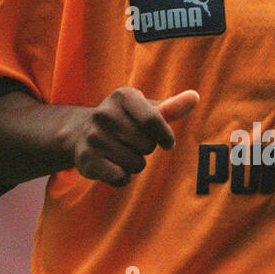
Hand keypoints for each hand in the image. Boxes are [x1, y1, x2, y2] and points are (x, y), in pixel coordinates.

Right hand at [71, 86, 198, 185]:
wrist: (80, 132)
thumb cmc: (125, 121)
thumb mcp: (146, 110)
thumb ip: (172, 107)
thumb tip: (195, 97)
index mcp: (122, 96)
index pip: (152, 120)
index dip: (165, 136)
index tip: (167, 143)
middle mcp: (104, 114)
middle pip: (147, 145)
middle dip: (146, 149)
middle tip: (133, 143)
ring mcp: (93, 137)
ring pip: (136, 164)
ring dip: (135, 164)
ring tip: (122, 153)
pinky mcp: (87, 159)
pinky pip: (120, 177)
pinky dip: (123, 177)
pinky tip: (113, 165)